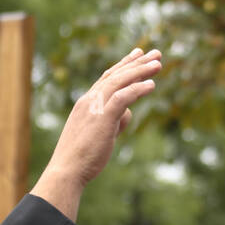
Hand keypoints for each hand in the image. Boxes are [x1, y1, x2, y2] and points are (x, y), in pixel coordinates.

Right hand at [31, 47, 161, 217]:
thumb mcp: (100, 135)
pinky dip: (137, 89)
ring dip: (141, 71)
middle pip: (116, 75)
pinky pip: (123, 98)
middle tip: (156, 54)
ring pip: (121, 82)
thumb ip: (113, 121)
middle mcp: (89, 100)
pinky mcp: (102, 118)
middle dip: (137, 63)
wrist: (66, 171)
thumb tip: (127, 113)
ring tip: (158, 64)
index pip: (107, 78)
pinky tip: (152, 85)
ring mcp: (95, 108)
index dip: (124, 65)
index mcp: (86, 103)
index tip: (137, 55)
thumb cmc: (81, 158)